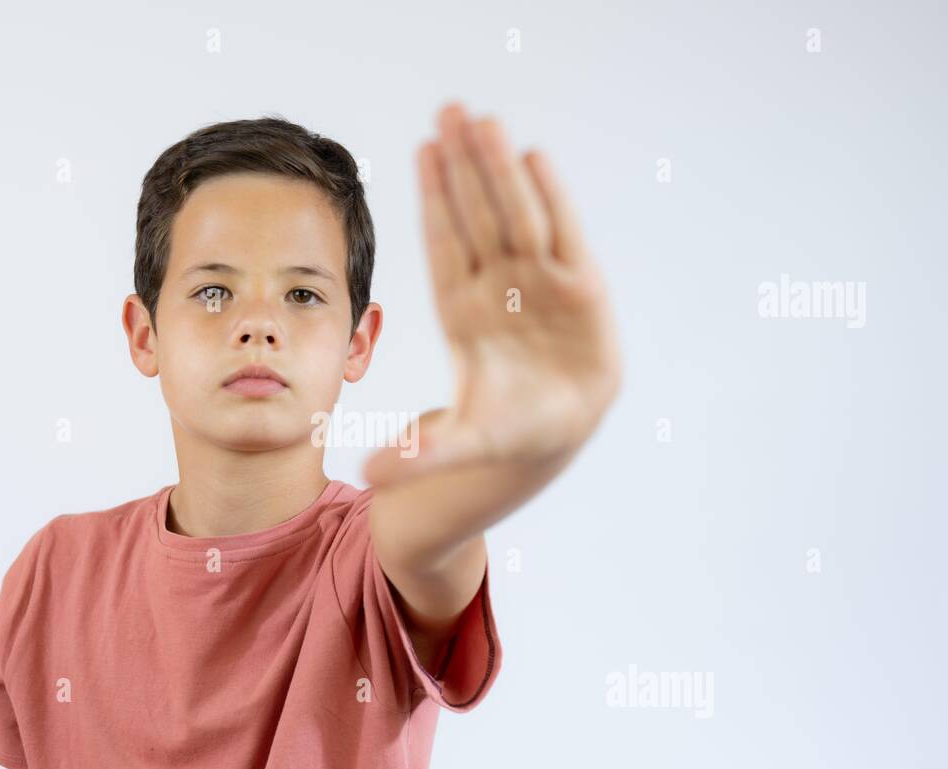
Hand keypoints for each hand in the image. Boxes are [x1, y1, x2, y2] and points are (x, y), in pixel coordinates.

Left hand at [363, 102, 622, 487]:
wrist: (552, 434)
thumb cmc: (502, 432)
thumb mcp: (459, 444)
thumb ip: (419, 454)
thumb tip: (368, 478)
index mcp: (462, 313)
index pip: (447, 244)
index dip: (437, 200)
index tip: (424, 153)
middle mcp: (497, 287)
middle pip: (479, 215)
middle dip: (466, 166)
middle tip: (450, 110)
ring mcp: (538, 283)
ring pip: (517, 214)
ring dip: (501, 168)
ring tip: (482, 118)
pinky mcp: (580, 287)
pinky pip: (564, 233)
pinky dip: (551, 196)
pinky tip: (535, 156)